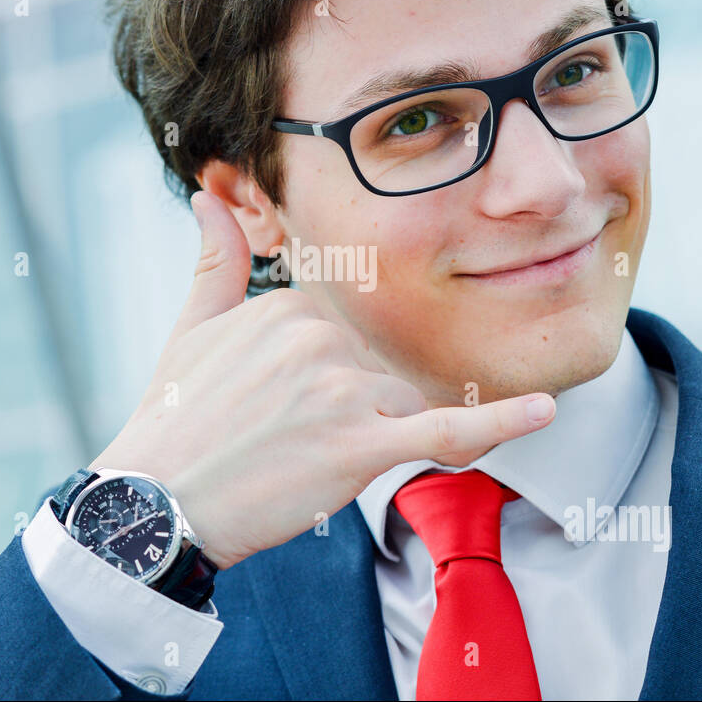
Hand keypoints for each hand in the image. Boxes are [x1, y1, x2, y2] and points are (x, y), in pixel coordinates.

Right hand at [90, 190, 555, 569]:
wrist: (156, 504)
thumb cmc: (174, 422)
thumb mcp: (190, 330)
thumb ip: (214, 261)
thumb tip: (206, 197)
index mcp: (289, 304)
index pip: (351, 334)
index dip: (333, 378)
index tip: (294, 409)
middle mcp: (318, 336)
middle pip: (380, 370)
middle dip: (353, 410)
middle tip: (286, 443)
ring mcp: (341, 391)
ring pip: (401, 403)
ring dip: (371, 437)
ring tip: (299, 460)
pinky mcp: (358, 447)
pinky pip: (444, 432)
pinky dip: (499, 424)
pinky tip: (544, 409)